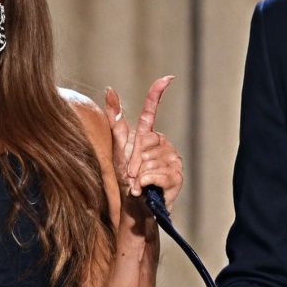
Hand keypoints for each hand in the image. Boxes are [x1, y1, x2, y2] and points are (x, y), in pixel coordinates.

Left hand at [106, 76, 182, 213]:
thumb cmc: (127, 181)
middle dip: (133, 161)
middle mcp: (163, 145)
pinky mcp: (177, 176)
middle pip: (146, 142)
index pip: (152, 111)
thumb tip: (110, 89)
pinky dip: (146, 184)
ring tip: (139, 185)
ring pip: (149, 160)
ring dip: (138, 176)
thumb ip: (115, 122)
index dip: (157, 93)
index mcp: (148, 137)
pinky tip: (147, 190)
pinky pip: (155, 174)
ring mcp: (173, 160)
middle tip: (132, 176)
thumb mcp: (117, 151)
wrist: (135, 209)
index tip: (167, 78)